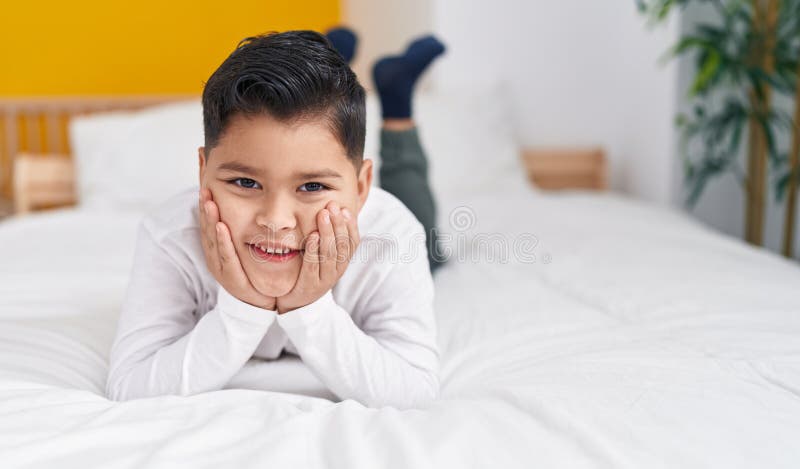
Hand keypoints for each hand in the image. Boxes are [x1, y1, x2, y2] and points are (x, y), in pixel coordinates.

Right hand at [199, 187, 276, 310]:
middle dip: (206, 210)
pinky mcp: (233, 279)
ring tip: (210, 203)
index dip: (205, 208)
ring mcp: (223, 270)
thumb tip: (238, 208)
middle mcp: (216, 260)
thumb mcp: (244, 251)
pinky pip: (228, 258)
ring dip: (211, 221)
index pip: (209, 226)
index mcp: (217, 252)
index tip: (205, 188)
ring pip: (214, 242)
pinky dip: (223, 241)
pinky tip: (222, 226)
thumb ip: (240, 232)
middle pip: (208, 231)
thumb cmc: (252, 274)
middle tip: (204, 190)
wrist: (261, 304)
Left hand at [276, 201, 359, 313]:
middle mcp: (337, 270)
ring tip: (322, 215)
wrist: (297, 304)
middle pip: (342, 245)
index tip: (344, 209)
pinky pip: (313, 266)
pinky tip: (311, 236)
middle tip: (331, 207)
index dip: (350, 225)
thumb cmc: (310, 274)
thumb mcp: (324, 257)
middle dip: (338, 224)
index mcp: (343, 262)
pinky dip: (313, 250)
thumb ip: (330, 239)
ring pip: (330, 254)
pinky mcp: (310, 285)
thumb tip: (335, 211)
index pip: (353, 242)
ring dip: (327, 232)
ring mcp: (325, 279)